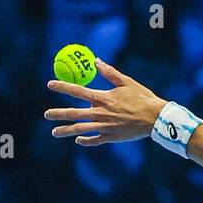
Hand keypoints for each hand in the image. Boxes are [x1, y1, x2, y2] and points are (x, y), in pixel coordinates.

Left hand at [44, 61, 165, 146]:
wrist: (155, 118)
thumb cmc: (142, 98)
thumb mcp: (126, 82)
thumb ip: (109, 72)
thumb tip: (96, 61)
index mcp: (103, 98)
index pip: (77, 91)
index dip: (62, 87)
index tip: (50, 84)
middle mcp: (101, 113)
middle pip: (75, 113)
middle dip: (58, 113)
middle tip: (46, 114)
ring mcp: (105, 127)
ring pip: (81, 129)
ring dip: (66, 131)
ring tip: (54, 132)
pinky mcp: (112, 137)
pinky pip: (95, 140)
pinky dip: (86, 140)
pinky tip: (78, 140)